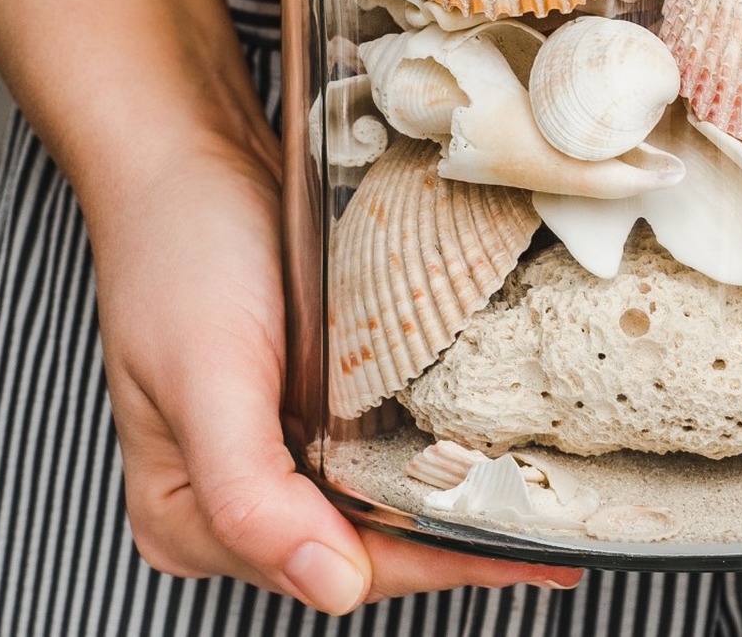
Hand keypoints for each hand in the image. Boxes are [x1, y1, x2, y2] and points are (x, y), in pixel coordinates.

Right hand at [90, 134, 580, 614]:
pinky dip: (439, 453)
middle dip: (460, 541)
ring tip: (548, 504)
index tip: (521, 553)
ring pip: (385, 503)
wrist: (187, 154)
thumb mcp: (205, 375)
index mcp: (191, 520)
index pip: (338, 570)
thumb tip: (329, 588)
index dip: (433, 563)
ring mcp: (279, 453)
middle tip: (559, 537)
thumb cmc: (182, 251)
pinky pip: (386, 449)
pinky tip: (497, 450)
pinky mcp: (313, 406)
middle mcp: (237, 503)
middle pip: (370, 548)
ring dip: (460, 502)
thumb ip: (250, 495)